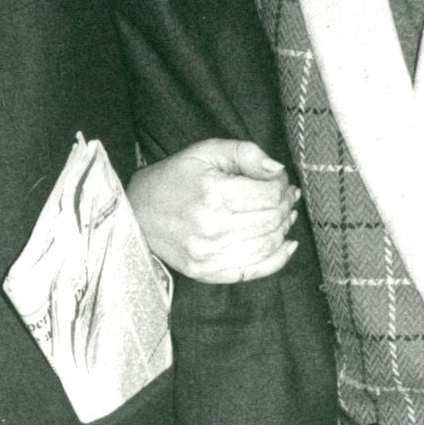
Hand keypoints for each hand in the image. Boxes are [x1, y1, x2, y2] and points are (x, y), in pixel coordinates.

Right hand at [128, 140, 298, 283]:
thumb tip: (278, 170)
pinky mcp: (207, 272)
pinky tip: (287, 245)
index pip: (270, 194)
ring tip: (286, 214)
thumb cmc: (174, 177)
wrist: (136, 212)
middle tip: (286, 195)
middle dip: (286, 204)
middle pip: (272, 219)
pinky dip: (277, 259)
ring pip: (268, 244)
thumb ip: (245, 153)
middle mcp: (212, 228)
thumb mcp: (206, 152)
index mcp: (214, 194)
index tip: (279, 179)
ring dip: (284, 228)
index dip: (282, 185)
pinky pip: (255, 270)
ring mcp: (209, 255)